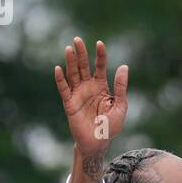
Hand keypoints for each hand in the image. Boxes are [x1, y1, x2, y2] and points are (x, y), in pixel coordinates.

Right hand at [53, 37, 127, 155]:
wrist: (98, 142)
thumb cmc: (111, 126)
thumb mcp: (120, 105)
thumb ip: (121, 87)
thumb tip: (124, 66)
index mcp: (101, 86)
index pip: (100, 66)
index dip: (100, 55)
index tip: (99, 43)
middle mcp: (88, 87)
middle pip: (84, 66)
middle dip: (81, 53)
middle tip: (77, 39)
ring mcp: (78, 94)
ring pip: (73, 74)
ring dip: (70, 62)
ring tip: (68, 49)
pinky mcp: (69, 103)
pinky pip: (64, 89)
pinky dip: (60, 79)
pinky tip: (58, 68)